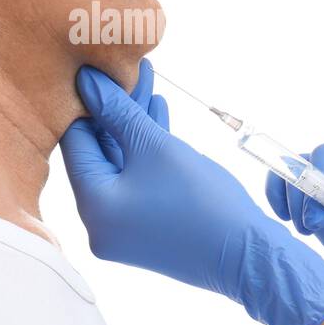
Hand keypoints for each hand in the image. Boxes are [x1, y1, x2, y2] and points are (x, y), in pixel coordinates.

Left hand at [60, 60, 323, 324]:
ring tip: (148, 81)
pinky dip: (146, 152)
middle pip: (98, 152)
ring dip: (135, 126)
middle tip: (132, 70)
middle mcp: (98, 224)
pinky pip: (136, 181)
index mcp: (92, 207)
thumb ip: (117, 111)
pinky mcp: (145, 228)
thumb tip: (86, 81)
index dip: (89, 102)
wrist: (248, 255)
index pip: (75, 142)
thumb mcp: (155, 147)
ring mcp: (122, 229)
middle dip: (118, 110)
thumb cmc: (200, 201)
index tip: (102, 69)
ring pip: (120, 164)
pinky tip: (158, 114)